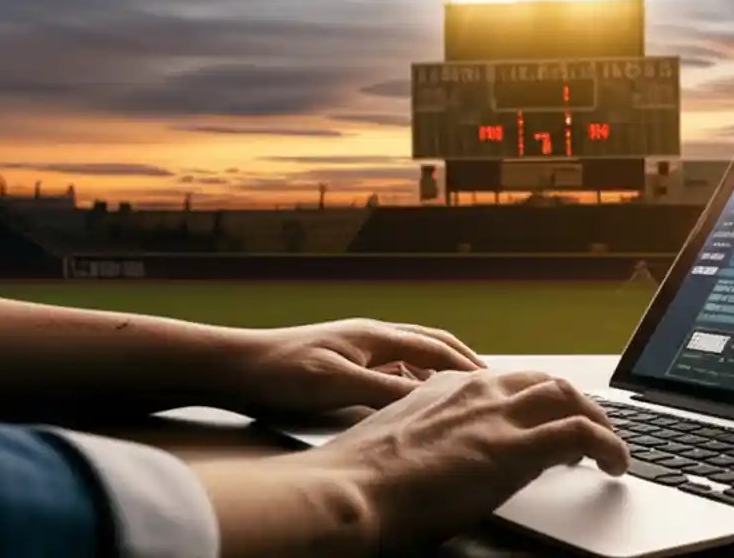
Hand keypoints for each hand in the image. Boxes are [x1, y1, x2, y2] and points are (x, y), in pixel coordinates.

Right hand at [197, 369, 628, 556]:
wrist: (348, 490)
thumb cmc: (359, 481)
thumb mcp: (398, 444)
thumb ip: (430, 439)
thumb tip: (446, 459)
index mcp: (444, 388)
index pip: (507, 382)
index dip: (534, 401)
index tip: (544, 419)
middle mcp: (475, 391)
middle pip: (545, 382)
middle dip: (574, 404)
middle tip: (588, 429)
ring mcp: (497, 416)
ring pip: (569, 397)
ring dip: (596, 421)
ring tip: (609, 448)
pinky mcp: (514, 448)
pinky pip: (580, 433)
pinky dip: (607, 445)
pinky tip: (615, 463)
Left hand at [225, 319, 486, 416]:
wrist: (237, 365)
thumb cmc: (282, 372)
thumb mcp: (337, 383)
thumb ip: (384, 390)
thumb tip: (429, 398)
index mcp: (377, 336)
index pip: (436, 349)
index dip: (467, 365)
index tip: (496, 381)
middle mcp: (373, 336)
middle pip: (431, 343)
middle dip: (463, 360)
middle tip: (491, 380)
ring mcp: (359, 347)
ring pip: (413, 355)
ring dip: (441, 369)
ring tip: (462, 390)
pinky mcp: (345, 361)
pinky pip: (394, 367)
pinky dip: (416, 379)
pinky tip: (415, 396)